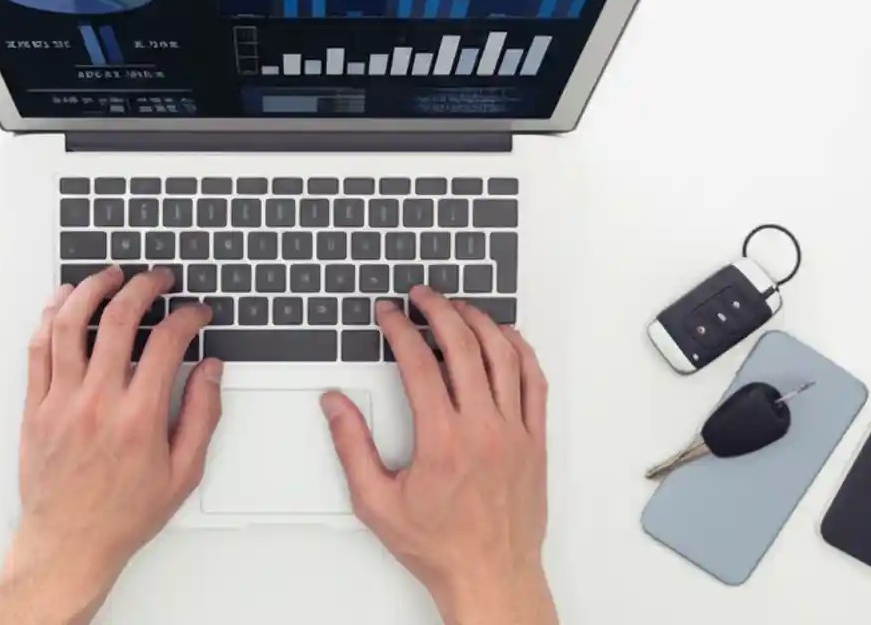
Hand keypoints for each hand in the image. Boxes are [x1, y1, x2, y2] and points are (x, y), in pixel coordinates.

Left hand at [0, 267, 221, 624]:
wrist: (69, 544)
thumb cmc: (124, 514)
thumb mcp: (183, 473)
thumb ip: (201, 415)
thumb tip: (211, 371)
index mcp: (139, 417)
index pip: (167, 343)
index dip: (187, 317)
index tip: (196, 312)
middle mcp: (98, 401)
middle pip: (118, 319)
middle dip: (144, 287)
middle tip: (158, 279)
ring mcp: (61, 401)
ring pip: (69, 323)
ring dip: (92, 289)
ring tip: (111, 275)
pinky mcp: (35, 407)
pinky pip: (38, 348)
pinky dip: (50, 316)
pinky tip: (64, 300)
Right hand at [321, 287, 555, 624]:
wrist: (490, 575)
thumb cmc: (437, 546)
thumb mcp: (376, 502)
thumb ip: (351, 447)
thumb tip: (335, 404)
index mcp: (441, 440)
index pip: (418, 363)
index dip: (399, 329)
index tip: (387, 314)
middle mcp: (482, 428)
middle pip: (463, 347)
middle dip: (438, 310)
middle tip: (420, 295)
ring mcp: (515, 432)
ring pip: (503, 356)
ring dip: (479, 322)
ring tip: (458, 306)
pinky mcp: (535, 441)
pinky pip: (534, 382)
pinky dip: (521, 351)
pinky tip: (505, 337)